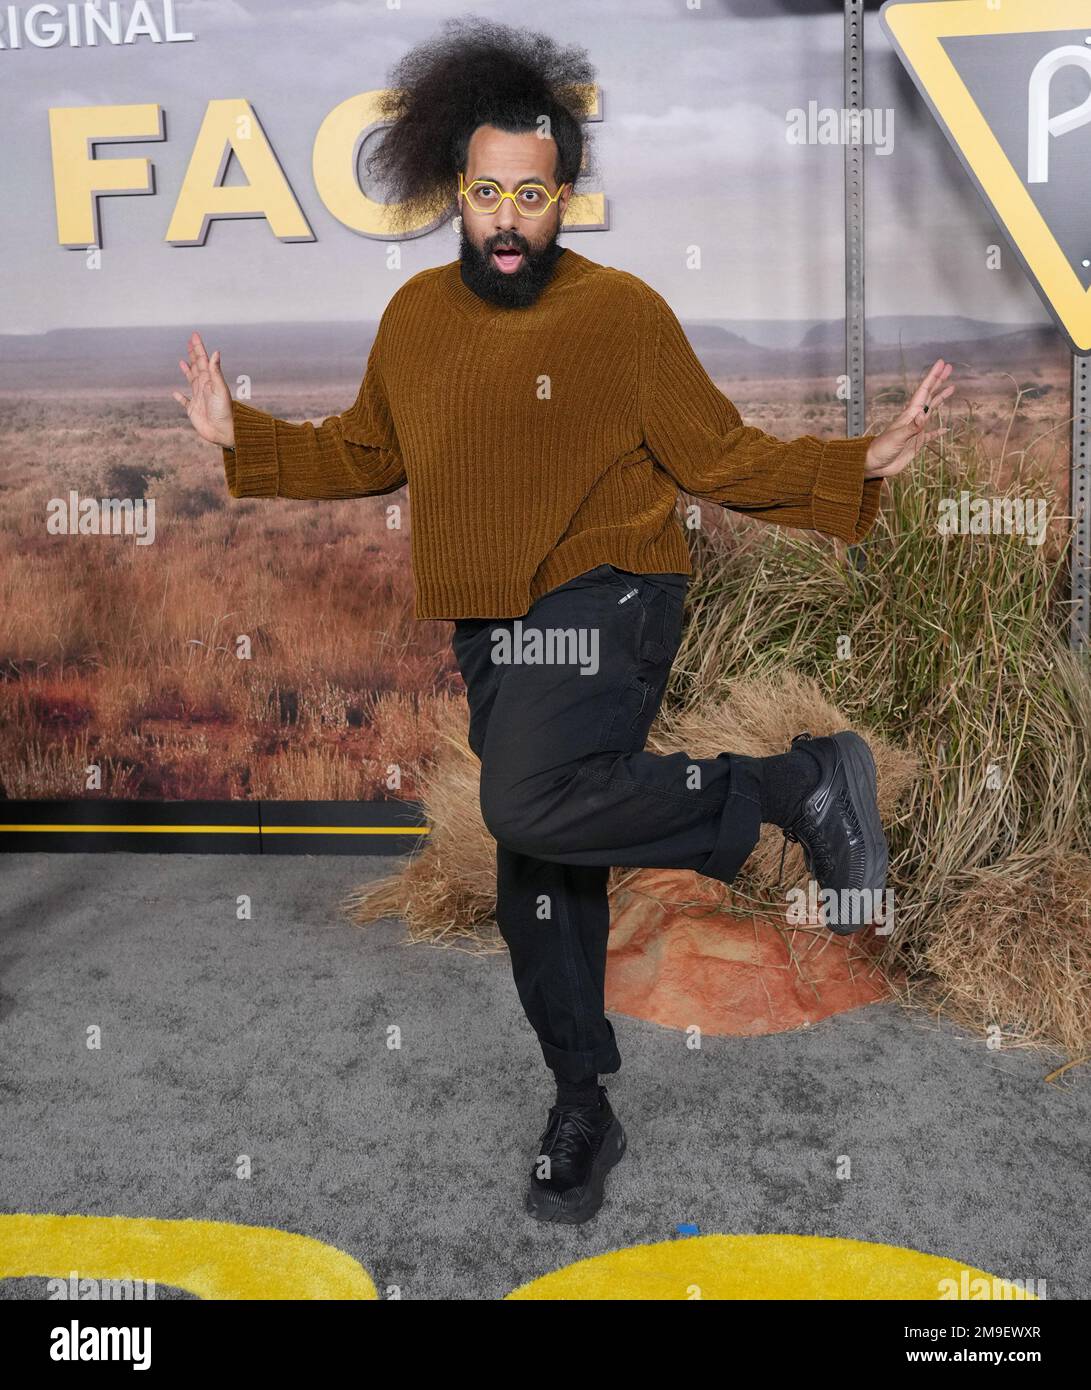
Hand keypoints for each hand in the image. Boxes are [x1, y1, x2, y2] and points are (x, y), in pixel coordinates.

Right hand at [172, 331, 235, 447]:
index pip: (203, 360)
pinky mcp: (193, 410)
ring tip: (182, 362)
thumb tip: (215, 352)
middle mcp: (204, 387)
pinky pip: (185, 402)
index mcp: (210, 381)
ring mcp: (198, 398)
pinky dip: (179, 398)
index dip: (198, 348)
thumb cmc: (225, 411)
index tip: (194, 335)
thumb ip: (215, 372)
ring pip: (191, 381)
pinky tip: (175, 394)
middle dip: (193, 354)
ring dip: (187, 371)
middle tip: (189, 341)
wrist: (224, 432)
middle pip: (197, 367)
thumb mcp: (220, 389)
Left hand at [865, 358, 953, 477]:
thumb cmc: (881, 449)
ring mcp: (916, 430)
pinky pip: (931, 434)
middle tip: (949, 368)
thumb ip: (912, 426)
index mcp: (909, 414)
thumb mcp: (898, 437)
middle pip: (929, 396)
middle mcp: (913, 419)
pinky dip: (938, 431)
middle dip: (938, 381)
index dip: (933, 377)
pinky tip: (945, 429)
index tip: (942, 364)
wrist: (874, 465)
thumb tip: (923, 414)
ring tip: (951, 388)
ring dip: (940, 399)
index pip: (924, 391)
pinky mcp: (917, 443)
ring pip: (931, 411)